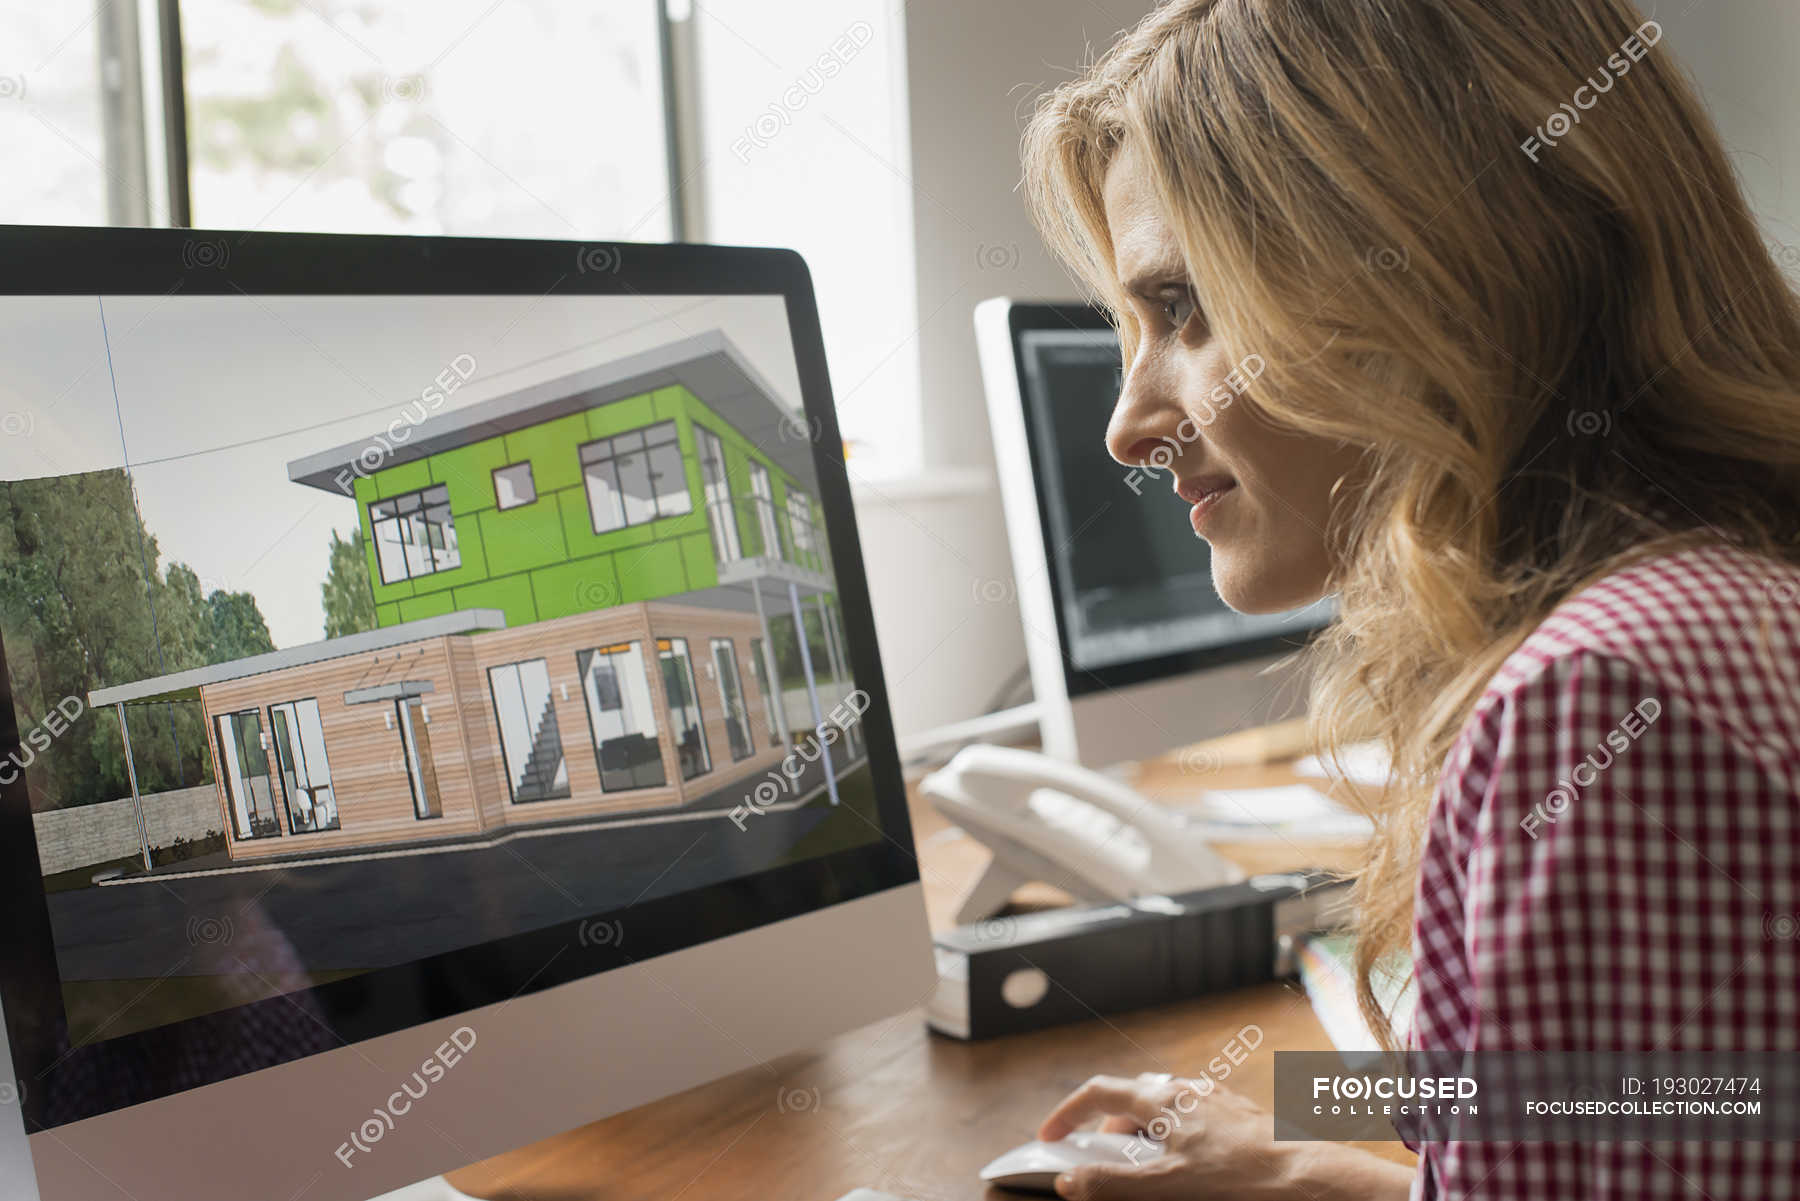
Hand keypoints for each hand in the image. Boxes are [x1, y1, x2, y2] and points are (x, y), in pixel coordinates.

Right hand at [1036, 1071, 1292, 1198]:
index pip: (1097, 1092)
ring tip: (1144, 1167)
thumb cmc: (1236, 1179)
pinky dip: (1171, 1134)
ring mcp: (1213, 1097)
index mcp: (1160, 1100)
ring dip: (1140, 1133)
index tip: (1050, 1136)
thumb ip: (1111, 1184)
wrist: (1302, 1173)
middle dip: (1106, 1129)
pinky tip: (1187, 1162)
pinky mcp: (1236, 1112)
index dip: (1067, 1113)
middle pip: (1129, 1098)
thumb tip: (1069, 1181)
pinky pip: (1190, 1115)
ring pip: (1161, 1106)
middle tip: (1100, 1163)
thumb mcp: (1164, 1187)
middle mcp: (1184, 1089)